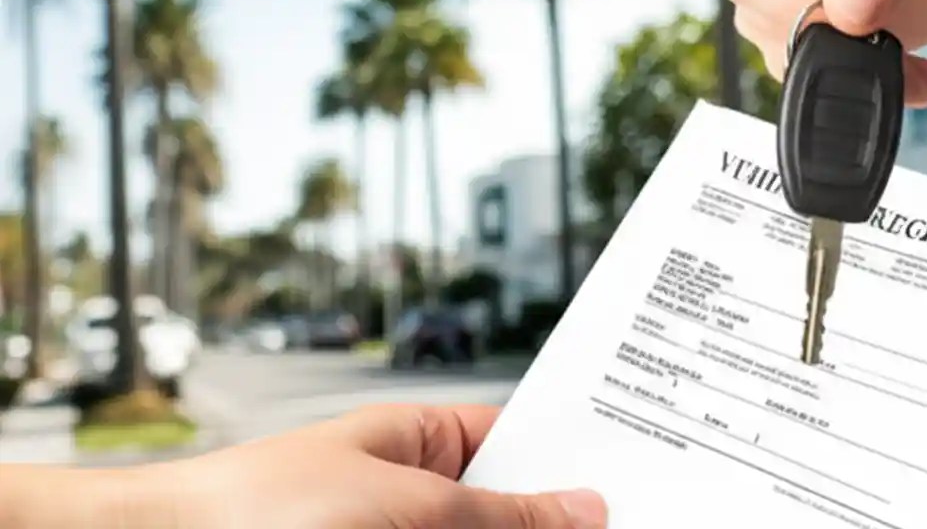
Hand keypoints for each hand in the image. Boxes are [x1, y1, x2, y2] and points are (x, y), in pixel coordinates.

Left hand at [139, 404, 607, 528]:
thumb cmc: (259, 509)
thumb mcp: (404, 504)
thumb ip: (502, 515)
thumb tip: (586, 509)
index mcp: (418, 440)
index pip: (516, 443)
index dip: (572, 458)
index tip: (634, 480)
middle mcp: (412, 493)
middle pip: (508, 510)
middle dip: (558, 522)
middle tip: (625, 525)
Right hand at [723, 0, 926, 105]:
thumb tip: (846, 12)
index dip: (787, 4)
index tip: (846, 20)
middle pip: (761, 19)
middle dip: (823, 43)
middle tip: (885, 42)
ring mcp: (796, 0)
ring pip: (787, 59)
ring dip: (853, 73)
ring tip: (916, 64)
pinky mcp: (824, 39)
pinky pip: (826, 81)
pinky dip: (874, 89)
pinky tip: (919, 76)